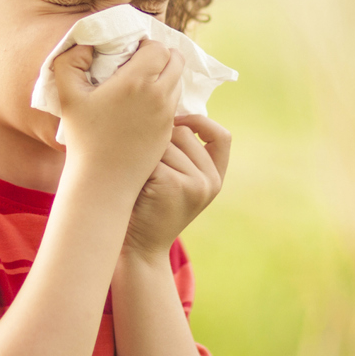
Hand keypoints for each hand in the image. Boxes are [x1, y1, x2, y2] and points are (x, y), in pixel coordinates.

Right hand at [54, 40, 183, 184]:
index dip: (144, 45)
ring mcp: (167, 115)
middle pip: (176, 61)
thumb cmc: (83, 137)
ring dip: (165, 76)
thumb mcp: (67, 95)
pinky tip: (143, 104)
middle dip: (162, 56)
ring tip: (140, 83)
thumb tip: (86, 44)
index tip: (128, 52)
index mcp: (137, 81)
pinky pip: (174, 104)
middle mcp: (159, 95)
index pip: (158, 47)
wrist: (103, 180)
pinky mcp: (169, 131)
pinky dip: (164, 97)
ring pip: (178, 82)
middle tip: (140, 62)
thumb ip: (70, 61)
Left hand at [124, 115, 231, 259]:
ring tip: (137, 177)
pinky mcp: (174, 184)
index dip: (200, 122)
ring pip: (165, 141)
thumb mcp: (177, 181)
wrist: (138, 248)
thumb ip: (183, 153)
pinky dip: (137, 164)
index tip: (177, 121)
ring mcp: (196, 183)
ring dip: (145, 152)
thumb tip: (167, 107)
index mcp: (215, 177)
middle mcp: (211, 181)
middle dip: (159, 140)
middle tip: (143, 166)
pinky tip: (132, 183)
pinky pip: (152, 154)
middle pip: (184, 132)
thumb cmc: (148, 208)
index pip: (222, 136)